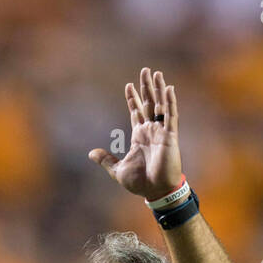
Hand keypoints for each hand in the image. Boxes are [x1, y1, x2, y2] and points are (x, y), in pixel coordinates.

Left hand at [89, 66, 181, 200]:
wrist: (156, 192)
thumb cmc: (140, 183)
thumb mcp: (117, 170)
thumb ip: (106, 159)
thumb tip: (91, 153)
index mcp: (139, 136)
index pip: (136, 112)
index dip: (133, 98)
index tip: (129, 85)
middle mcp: (151, 131)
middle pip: (149, 103)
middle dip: (147, 87)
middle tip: (146, 70)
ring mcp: (161, 132)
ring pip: (160, 105)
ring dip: (158, 89)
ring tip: (156, 73)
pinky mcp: (170, 136)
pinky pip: (171, 115)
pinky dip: (170, 102)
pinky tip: (168, 88)